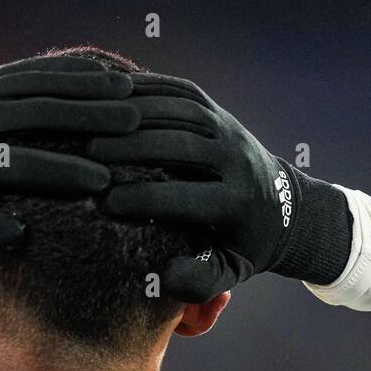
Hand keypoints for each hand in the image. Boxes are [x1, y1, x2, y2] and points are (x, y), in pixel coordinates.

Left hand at [0, 56, 138, 257]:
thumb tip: (20, 233)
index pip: (22, 164)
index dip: (64, 172)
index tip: (103, 181)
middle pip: (40, 114)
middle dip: (90, 120)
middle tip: (135, 128)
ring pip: (42, 84)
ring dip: (88, 89)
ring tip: (131, 98)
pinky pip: (34, 69)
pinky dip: (71, 70)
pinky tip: (105, 75)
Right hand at [89, 72, 350, 299]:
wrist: (282, 205)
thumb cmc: (241, 247)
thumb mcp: (229, 272)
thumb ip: (200, 281)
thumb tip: (167, 276)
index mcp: (238, 202)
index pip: (187, 197)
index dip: (145, 199)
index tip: (106, 204)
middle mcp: (236, 158)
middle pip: (180, 145)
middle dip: (132, 149)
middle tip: (88, 155)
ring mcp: (227, 126)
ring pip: (178, 110)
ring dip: (133, 114)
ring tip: (90, 124)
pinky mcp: (216, 107)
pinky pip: (179, 91)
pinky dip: (144, 89)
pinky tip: (109, 95)